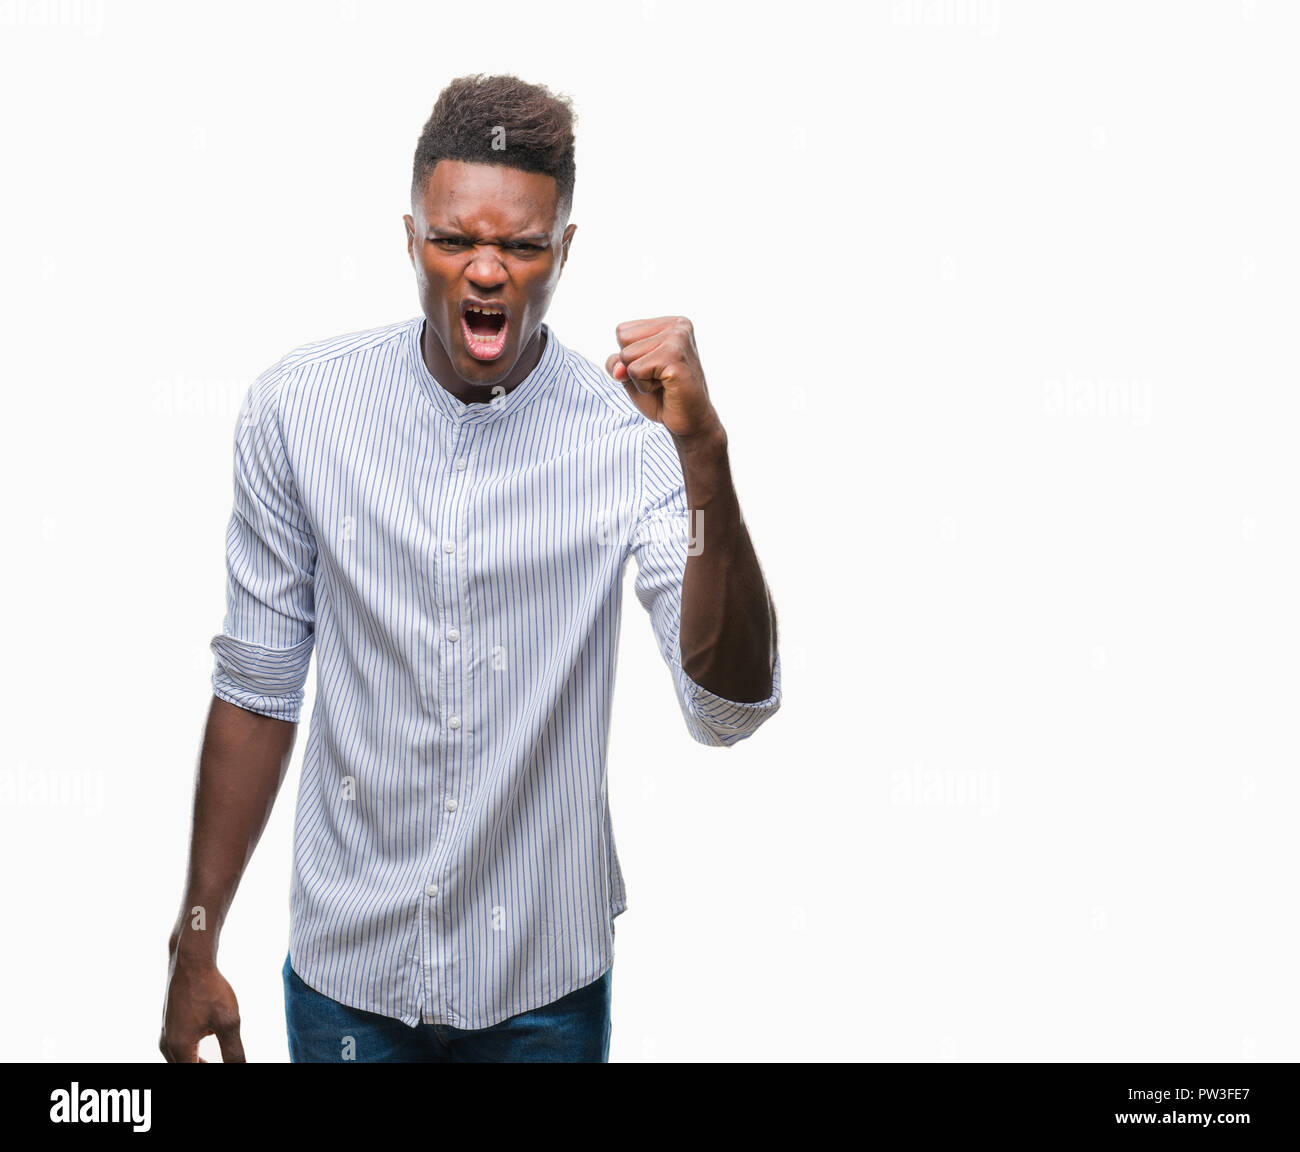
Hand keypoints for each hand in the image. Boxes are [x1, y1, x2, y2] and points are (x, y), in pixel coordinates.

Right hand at [159, 953, 245, 1062]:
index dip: (211, 1072)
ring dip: (198, 1063)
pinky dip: (193, 1054)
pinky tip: (207, 1046)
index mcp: (179, 1049)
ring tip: (216, 1060)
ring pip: (181, 1061)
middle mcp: (167, 1045)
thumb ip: (234, 1052)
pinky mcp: (169, 1025)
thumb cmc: (210, 990)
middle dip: (205, 1067)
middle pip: (185, 1068)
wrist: (191, 962)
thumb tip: (241, 1068)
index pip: (193, 1074)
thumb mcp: (228, 1022)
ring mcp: (166, 1035)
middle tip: (227, 1063)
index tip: (228, 1065)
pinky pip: (179, 1049)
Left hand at [605, 316, 722, 442]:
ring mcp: (678, 339)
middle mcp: (677, 326)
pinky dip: (644, 386)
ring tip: (663, 383)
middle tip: (659, 378)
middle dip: (633, 366)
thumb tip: (618, 368)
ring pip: (627, 355)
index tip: (654, 369)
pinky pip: (635, 370)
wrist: (690, 422)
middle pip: (623, 339)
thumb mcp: (632, 375)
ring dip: (639, 378)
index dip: (630, 357)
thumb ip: (616, 363)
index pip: (623, 332)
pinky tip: (666, 388)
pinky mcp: (675, 358)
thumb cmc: (663, 396)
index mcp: (670, 323)